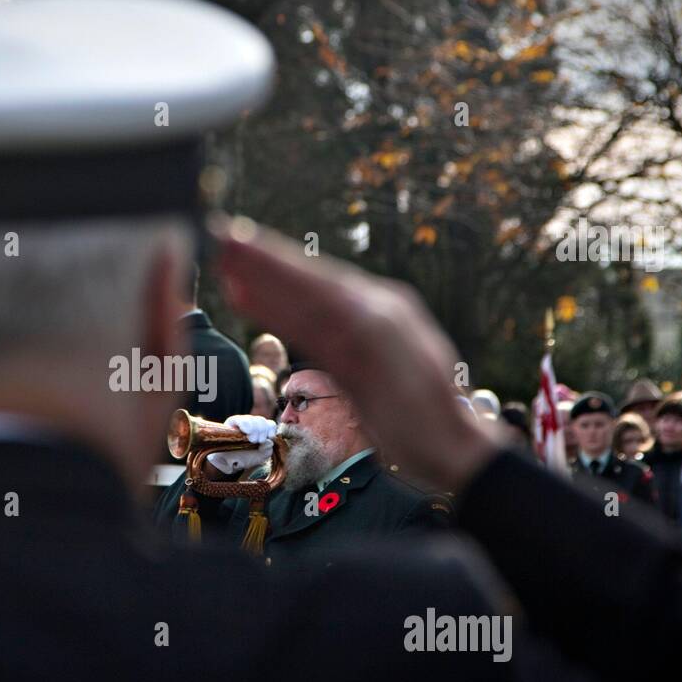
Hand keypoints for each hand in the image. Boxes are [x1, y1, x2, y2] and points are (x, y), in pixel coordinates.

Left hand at [210, 215, 503, 491]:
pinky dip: (276, 309)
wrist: (457, 450)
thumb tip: (319, 335)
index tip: (244, 247)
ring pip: (309, 293)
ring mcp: (375, 329)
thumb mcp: (383, 371)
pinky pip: (312, 327)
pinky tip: (242, 297)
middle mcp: (381, 308)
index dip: (283, 265)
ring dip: (265, 270)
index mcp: (385, 309)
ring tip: (225, 249)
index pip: (325, 282)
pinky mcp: (367, 356)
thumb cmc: (419, 418)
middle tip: (224, 232)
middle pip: (314, 277)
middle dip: (268, 256)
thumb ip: (351, 347)